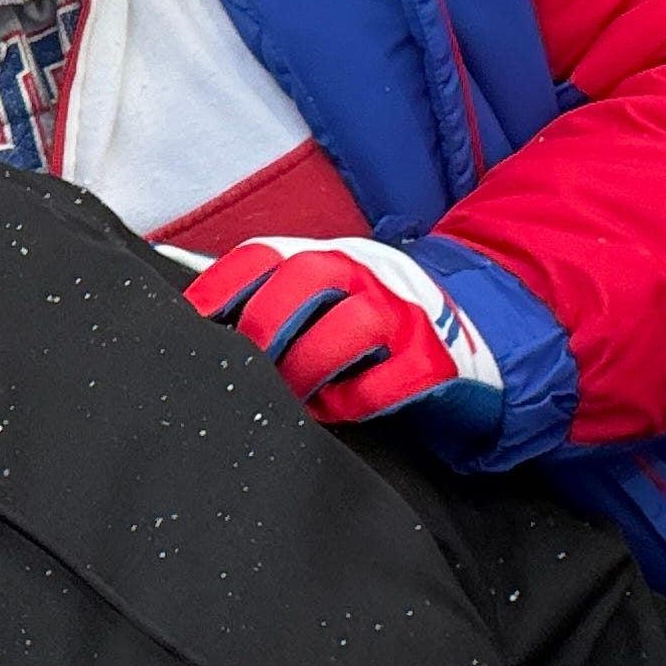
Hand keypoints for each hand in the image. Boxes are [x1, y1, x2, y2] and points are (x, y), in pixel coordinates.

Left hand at [184, 235, 504, 444]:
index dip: (223, 284)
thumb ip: (267, 296)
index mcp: (327, 258)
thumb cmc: (375, 323)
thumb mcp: (326, 296)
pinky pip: (391, 379)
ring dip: (308, 363)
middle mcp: (366, 274)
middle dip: (265, 323)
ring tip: (289, 393)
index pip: (265, 254)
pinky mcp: (437, 360)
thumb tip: (182, 296)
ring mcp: (406, 312)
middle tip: (244, 366)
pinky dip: (355, 399)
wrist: (482, 333)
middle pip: (307, 277)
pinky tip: (333, 411)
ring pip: (351, 323)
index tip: (192, 319)